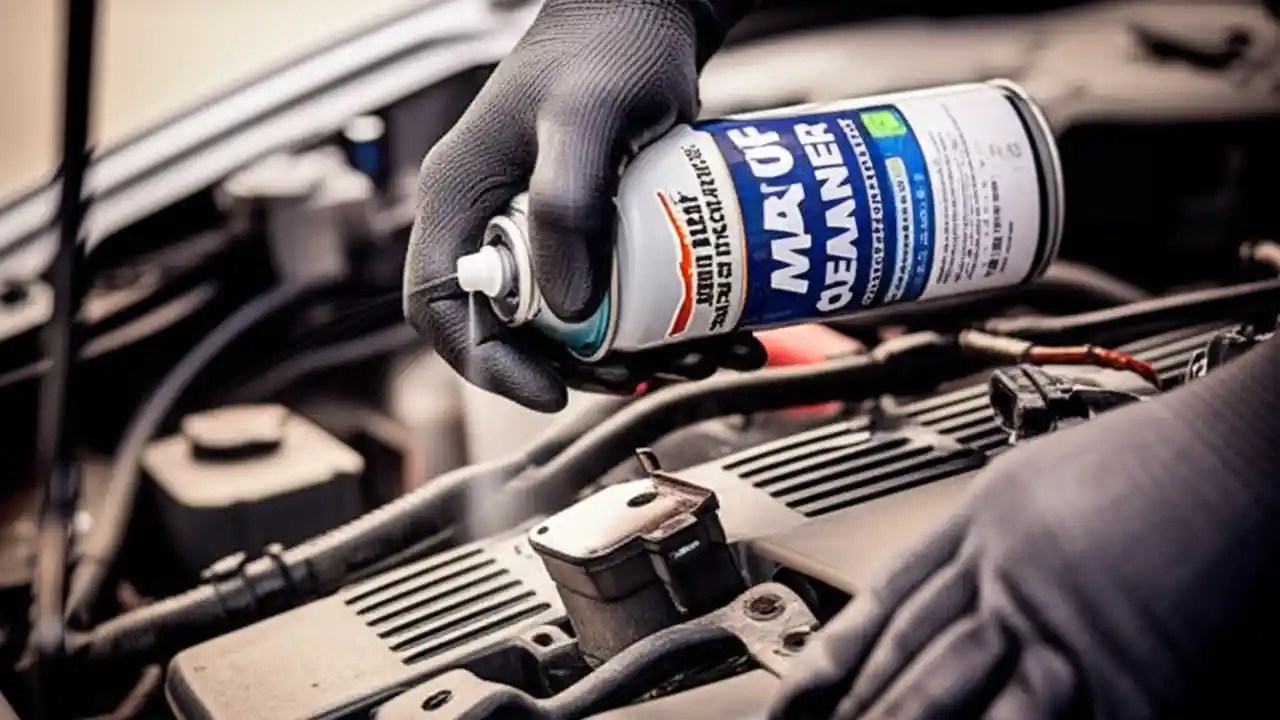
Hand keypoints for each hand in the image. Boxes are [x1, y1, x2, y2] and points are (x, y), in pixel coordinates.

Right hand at [404, 0, 752, 411]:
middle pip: (514, 330)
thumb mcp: (588, 117)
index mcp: (460, 198)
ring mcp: (540, 229)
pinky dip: (659, 325)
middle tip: (640, 371)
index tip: (550, 391)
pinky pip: (612, 294)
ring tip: (698, 353)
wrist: (653, 11)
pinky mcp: (588, 230)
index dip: (484, 362)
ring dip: (630, 353)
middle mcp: (492, 222)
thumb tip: (569, 310)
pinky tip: (715, 331)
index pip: (439, 305)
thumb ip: (568, 204)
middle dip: (577, 367)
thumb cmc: (612, 42)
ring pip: (570, 323)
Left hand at [769, 336, 1279, 718]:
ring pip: (965, 702)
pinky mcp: (1136, 678)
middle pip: (912, 660)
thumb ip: (983, 534)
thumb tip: (950, 580)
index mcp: (982, 527)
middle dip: (862, 712)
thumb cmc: (1162, 457)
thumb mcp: (1036, 480)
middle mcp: (1010, 577)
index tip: (794, 699)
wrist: (1248, 451)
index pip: (884, 606)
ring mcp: (1067, 631)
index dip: (831, 660)